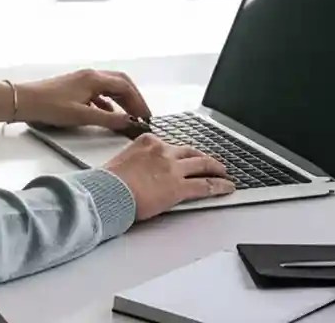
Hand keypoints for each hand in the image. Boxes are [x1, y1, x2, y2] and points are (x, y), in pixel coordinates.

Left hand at [18, 68, 151, 130]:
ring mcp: (82, 80)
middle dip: (133, 98)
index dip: (138, 101)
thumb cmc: (50, 107)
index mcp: (94, 78)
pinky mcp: (75, 87)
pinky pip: (98, 92)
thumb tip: (130, 122)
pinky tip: (109, 113)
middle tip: (142, 114)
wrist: (24, 100)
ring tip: (130, 115)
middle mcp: (90, 75)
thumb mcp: (82, 116)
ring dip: (122, 99)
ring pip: (109, 87)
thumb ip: (108, 119)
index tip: (146, 116)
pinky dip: (108, 101)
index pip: (124, 86)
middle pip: (120, 82)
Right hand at [105, 134, 235, 219]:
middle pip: (190, 152)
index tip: (185, 156)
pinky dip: (219, 186)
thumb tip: (139, 170)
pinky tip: (227, 187)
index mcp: (148, 142)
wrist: (108, 191)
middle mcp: (163, 151)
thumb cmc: (108, 180)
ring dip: (216, 169)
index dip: (181, 153)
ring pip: (202, 165)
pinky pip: (205, 185)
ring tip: (223, 173)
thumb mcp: (121, 161)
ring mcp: (173, 168)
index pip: (171, 146)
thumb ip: (136, 161)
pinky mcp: (179, 187)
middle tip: (211, 163)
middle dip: (203, 158)